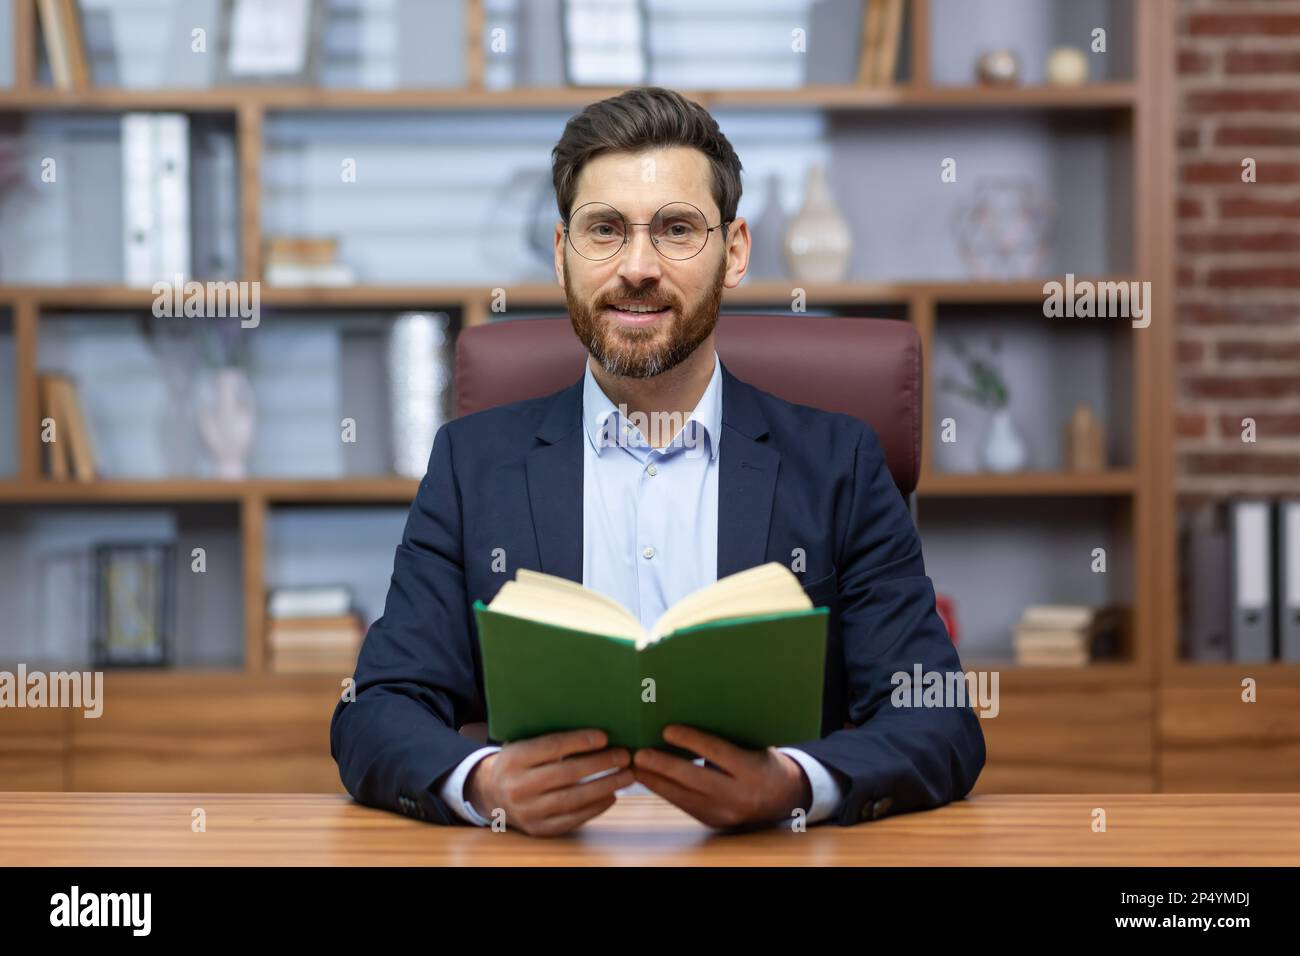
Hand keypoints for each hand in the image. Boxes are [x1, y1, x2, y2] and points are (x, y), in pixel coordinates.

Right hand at [465, 728, 632, 836]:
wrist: (491, 793)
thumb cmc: (518, 762)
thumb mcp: (523, 743)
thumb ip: (549, 737)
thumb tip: (593, 729)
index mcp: (514, 759)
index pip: (551, 747)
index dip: (580, 741)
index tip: (604, 736)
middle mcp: (518, 786)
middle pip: (567, 773)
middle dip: (601, 763)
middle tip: (625, 755)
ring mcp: (528, 811)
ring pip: (573, 798)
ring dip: (605, 786)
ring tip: (627, 775)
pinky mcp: (539, 829)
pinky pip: (572, 819)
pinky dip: (595, 807)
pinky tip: (611, 796)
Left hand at [632, 724, 811, 829]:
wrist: (783, 797)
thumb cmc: (763, 759)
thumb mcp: (754, 744)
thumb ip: (727, 734)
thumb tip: (690, 709)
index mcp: (753, 769)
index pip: (718, 752)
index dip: (692, 741)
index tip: (667, 730)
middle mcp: (739, 794)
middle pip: (695, 779)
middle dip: (664, 766)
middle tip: (639, 754)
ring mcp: (725, 812)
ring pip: (683, 797)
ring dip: (655, 781)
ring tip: (634, 765)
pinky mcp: (713, 821)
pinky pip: (683, 805)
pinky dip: (664, 790)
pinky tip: (648, 778)